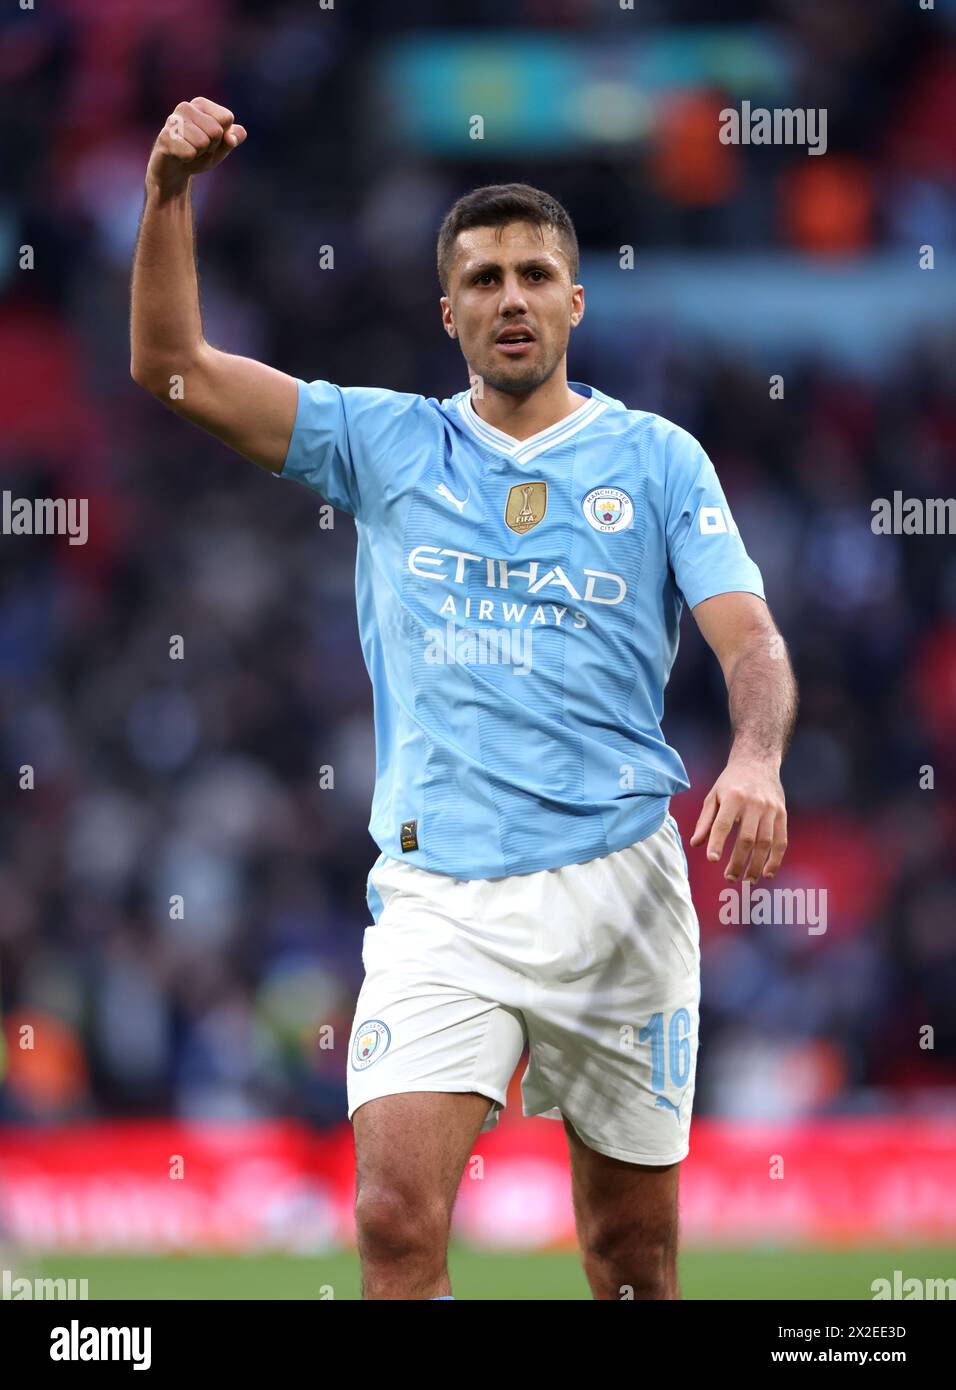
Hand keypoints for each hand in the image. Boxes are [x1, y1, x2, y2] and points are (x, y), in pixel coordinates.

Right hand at [146, 97, 246, 193]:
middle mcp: (186, 107)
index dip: (223, 136)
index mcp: (201, 104)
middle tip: (199, 148)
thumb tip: (231, 138)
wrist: (175, 170)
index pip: (226, 118)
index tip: (211, 139)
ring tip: (189, 151)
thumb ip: (234, 138)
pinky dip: (188, 159)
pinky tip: (180, 156)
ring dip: (199, 153)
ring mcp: (173, 121)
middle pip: (216, 131)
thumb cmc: (200, 153)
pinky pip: (189, 152)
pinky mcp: (165, 137)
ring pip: (203, 142)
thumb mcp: (222, 146)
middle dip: (211, 146)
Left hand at [689, 753, 787, 882]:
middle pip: (747, 838)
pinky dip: (775, 860)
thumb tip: (696, 844)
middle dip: (738, 861)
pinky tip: (767, 873)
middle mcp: (754, 803)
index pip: (723, 823)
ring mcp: (770, 809)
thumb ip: (705, 821)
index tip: (712, 860)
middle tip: (729, 877)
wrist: (758, 761)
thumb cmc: (730, 782)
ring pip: (765, 843)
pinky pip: (781, 841)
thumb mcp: (713, 796)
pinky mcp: (782, 814)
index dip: (717, 842)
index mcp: (733, 797)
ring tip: (747, 880)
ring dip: (757, 865)